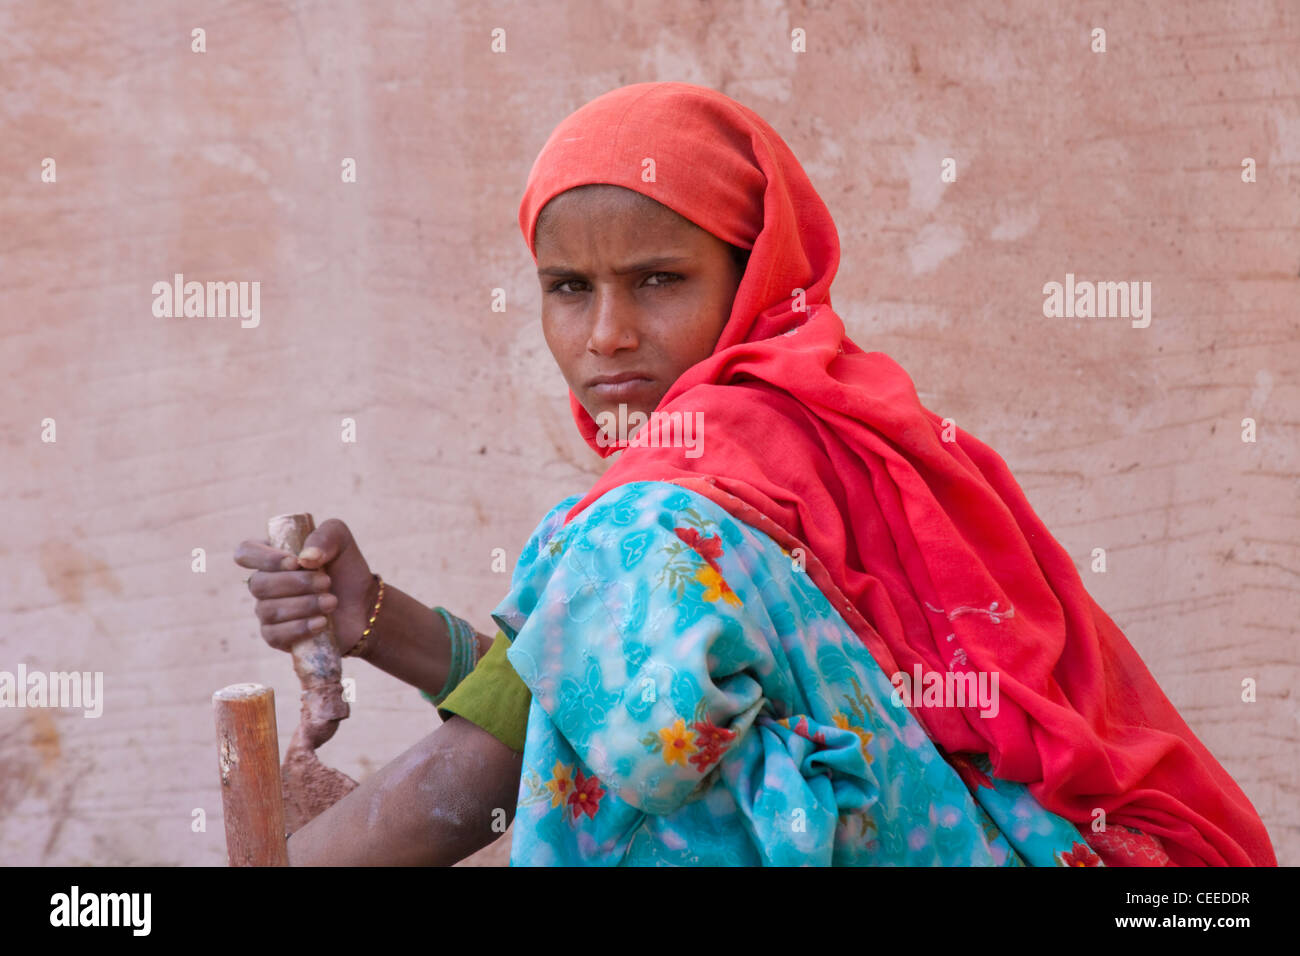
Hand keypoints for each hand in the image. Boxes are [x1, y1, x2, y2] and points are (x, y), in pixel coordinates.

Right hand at [234, 518, 378, 655]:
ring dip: (304, 605)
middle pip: (258, 584)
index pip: (246, 552)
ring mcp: (267, 612)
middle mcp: (265, 584)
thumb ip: (325, 535)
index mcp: (272, 557)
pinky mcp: (276, 637)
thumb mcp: (342, 541)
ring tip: (332, 602)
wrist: (363, 607)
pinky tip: (321, 623)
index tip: (295, 562)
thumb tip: (305, 558)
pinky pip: (275, 634)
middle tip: (327, 582)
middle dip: (297, 583)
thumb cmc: (347, 571)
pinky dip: (300, 628)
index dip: (265, 558)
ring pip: (268, 610)